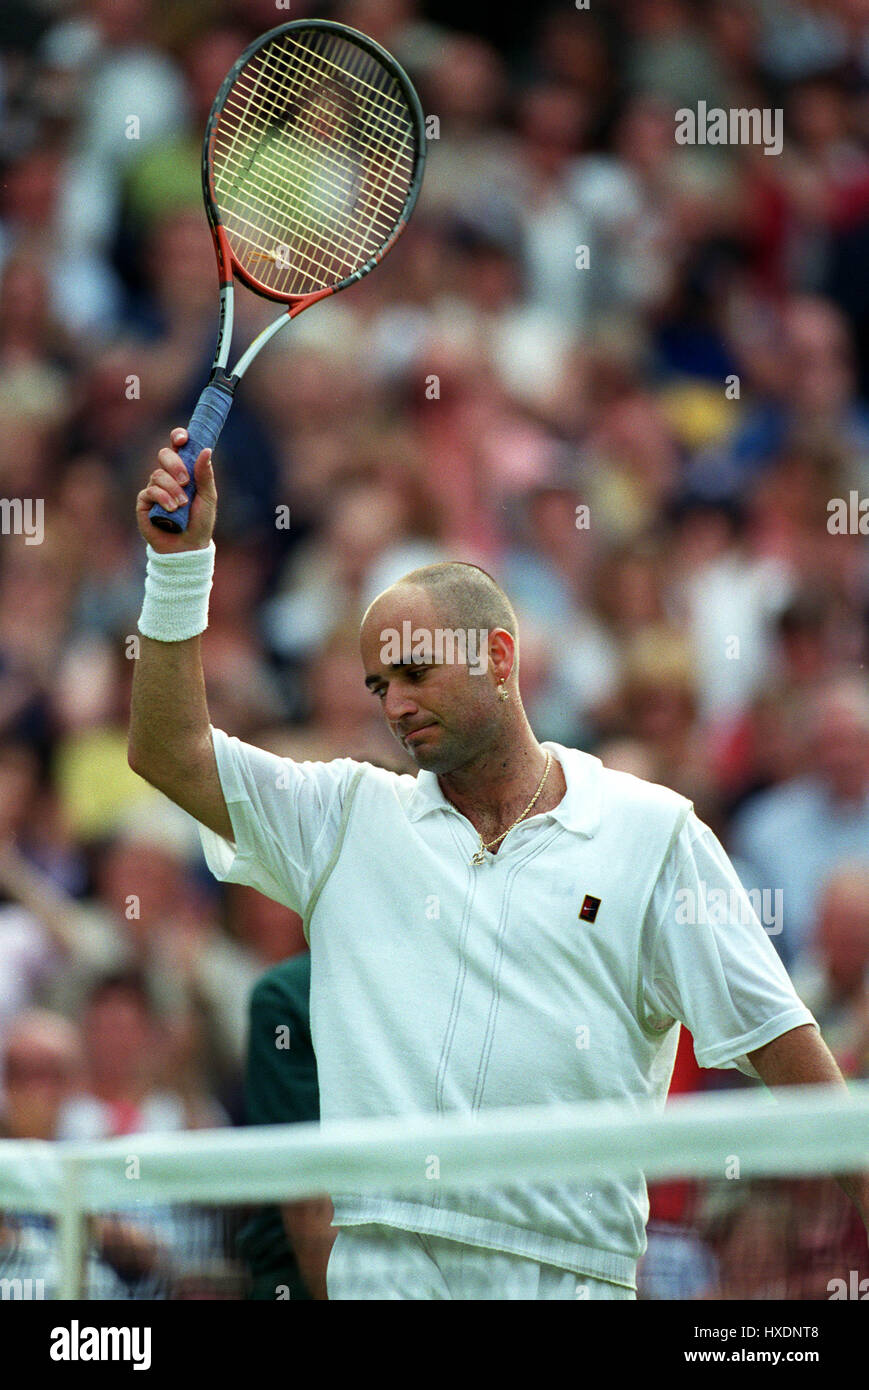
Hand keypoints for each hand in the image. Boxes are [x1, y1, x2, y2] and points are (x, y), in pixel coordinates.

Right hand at [136, 427, 216, 552]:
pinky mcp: (144, 502)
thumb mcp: (208, 497)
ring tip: (182, 505)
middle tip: (185, 481)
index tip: (183, 439)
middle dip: (175, 465)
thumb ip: (205, 474)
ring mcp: (154, 488)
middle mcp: (168, 476)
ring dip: (172, 489)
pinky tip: (172, 509)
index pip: (177, 447)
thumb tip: (206, 450)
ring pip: (158, 474)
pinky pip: (150, 491)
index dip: (178, 437)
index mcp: (184, 470)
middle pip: (164, 454)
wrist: (188, 546)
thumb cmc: (200, 522)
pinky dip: (162, 498)